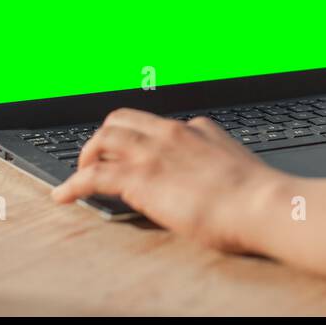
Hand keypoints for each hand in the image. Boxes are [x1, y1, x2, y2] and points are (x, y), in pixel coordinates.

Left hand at [51, 108, 287, 251]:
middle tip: (97, 159)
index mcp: (197, 130)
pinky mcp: (139, 179)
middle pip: (122, 120)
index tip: (131, 152)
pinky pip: (93, 175)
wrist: (261, 204)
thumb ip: (217, 161)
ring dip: (85, 156)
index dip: (137, 139)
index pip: (156, 125)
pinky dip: (73, 184)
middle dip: (103, 138)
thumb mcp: (236, 166)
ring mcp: (153, 153)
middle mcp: (171, 133)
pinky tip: (64, 195)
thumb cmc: (258, 195)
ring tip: (78, 175)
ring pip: (103, 139)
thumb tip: (212, 174)